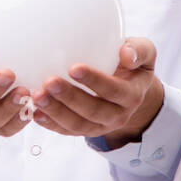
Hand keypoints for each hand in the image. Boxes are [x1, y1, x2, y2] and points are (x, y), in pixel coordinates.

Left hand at [29, 37, 162, 147]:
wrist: (130, 89)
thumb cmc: (132, 64)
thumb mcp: (145, 53)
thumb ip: (139, 50)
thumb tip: (126, 53)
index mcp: (131, 95)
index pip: (113, 90)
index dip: (94, 81)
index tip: (73, 68)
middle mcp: (117, 115)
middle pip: (92, 111)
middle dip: (69, 98)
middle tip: (49, 82)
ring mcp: (100, 126)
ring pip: (77, 124)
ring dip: (56, 112)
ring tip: (37, 96)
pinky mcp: (85, 130)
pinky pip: (66, 130)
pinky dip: (50, 124)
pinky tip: (35, 113)